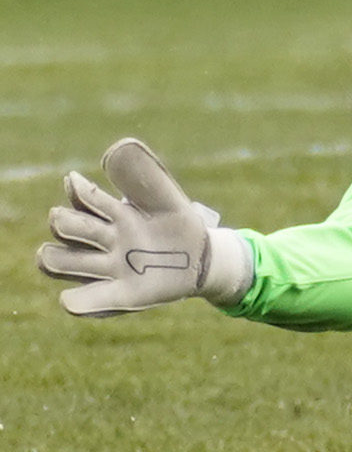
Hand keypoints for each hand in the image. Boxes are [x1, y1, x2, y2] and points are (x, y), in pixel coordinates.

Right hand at [37, 139, 251, 317]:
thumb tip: (115, 149)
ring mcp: (109, 268)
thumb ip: (143, 176)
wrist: (202, 257)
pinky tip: (71, 298)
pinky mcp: (120, 296)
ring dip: (56, 259)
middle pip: (69, 229)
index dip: (77, 191)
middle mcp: (103, 241)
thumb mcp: (165, 197)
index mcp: (114, 213)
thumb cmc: (177, 222)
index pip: (86, 200)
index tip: (72, 180)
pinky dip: (77, 301)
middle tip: (60, 219)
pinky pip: (89, 300)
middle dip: (63, 223)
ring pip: (66, 263)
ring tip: (48, 255)